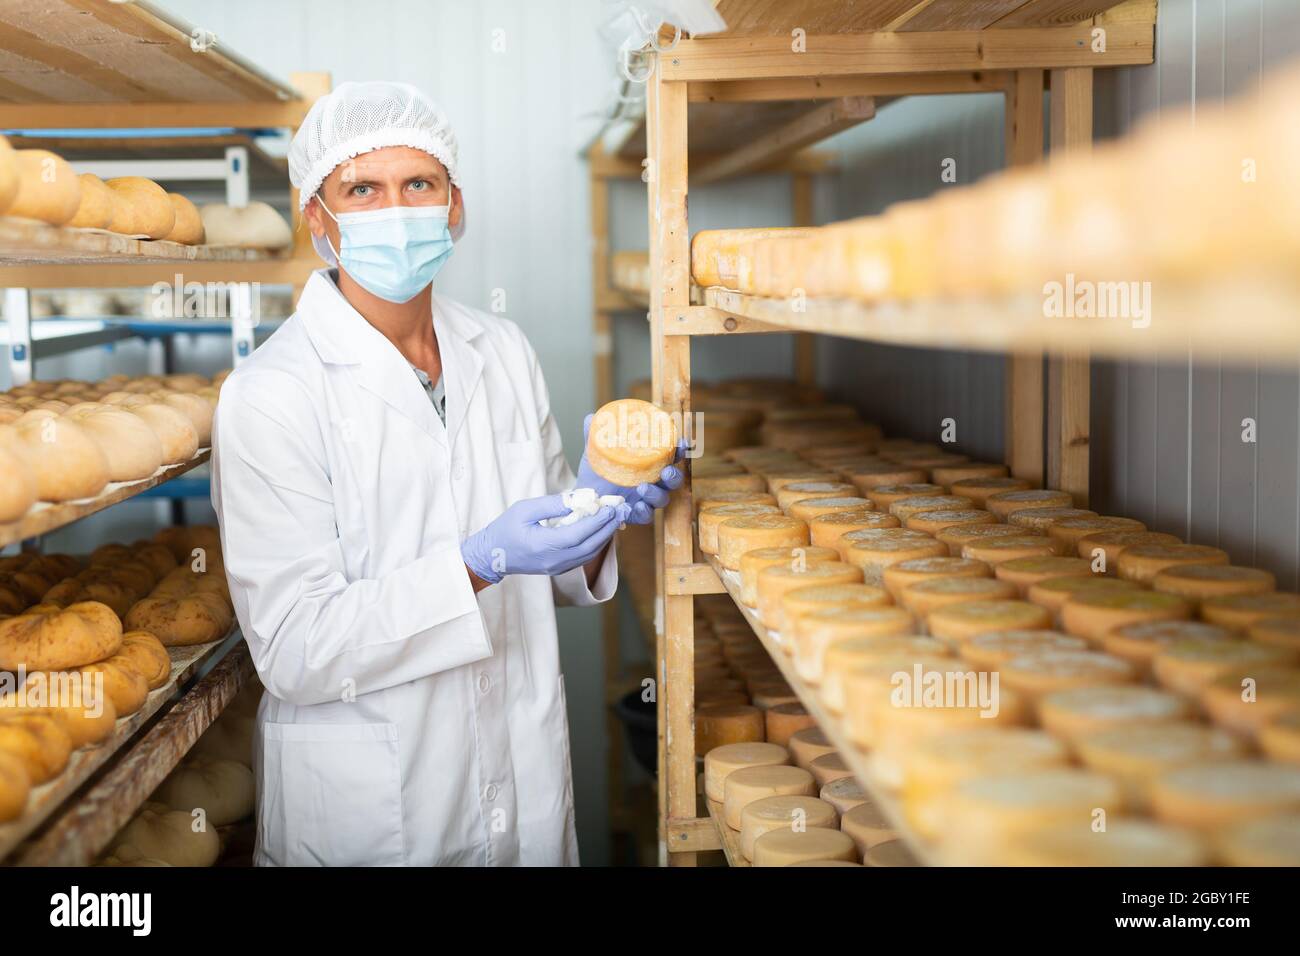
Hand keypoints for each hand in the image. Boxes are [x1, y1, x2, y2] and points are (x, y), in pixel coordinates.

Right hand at [461, 494, 627, 584]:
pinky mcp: (559, 569)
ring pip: (589, 553)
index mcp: (544, 545)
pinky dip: (595, 543)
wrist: (492, 555)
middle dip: (608, 527)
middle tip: (620, 510)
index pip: (579, 534)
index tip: (611, 506)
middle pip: (590, 546)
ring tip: (614, 518)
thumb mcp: (525, 510)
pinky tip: (600, 530)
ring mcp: (558, 567)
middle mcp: (554, 560)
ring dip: (604, 536)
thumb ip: (552, 505)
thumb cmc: (505, 529)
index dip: (598, 521)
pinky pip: (583, 557)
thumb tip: (578, 498)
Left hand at [576, 413, 686, 524]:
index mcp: (648, 463)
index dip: (679, 450)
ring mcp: (645, 499)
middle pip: (673, 479)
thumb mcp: (595, 453)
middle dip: (674, 475)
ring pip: (662, 498)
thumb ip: (595, 436)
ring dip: (656, 493)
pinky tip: (637, 506)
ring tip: (643, 487)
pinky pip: (646, 516)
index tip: (682, 444)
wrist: (583, 497)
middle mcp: (652, 481)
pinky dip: (644, 511)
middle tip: (666, 471)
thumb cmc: (597, 472)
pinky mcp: (635, 514)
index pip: (670, 456)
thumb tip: (591, 417)